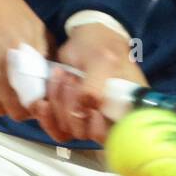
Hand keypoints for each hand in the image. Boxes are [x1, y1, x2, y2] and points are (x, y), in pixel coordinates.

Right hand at [0, 0, 54, 118]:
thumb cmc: (8, 12)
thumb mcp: (36, 28)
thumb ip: (46, 58)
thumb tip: (53, 84)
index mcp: (16, 58)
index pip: (32, 102)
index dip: (39, 104)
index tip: (40, 98)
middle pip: (14, 112)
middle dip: (22, 106)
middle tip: (25, 95)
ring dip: (4, 103)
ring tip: (7, 87)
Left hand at [32, 22, 147, 144]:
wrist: (86, 39)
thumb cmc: (100, 47)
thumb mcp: (101, 61)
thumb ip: (94, 88)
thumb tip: (85, 110)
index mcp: (131, 109)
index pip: (119, 136)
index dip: (101, 126)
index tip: (91, 105)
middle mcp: (114, 119)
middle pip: (92, 134)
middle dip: (75, 107)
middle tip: (72, 79)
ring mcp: (92, 121)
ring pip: (72, 131)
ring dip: (60, 105)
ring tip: (63, 77)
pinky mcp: (72, 120)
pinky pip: (59, 132)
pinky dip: (48, 119)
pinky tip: (44, 103)